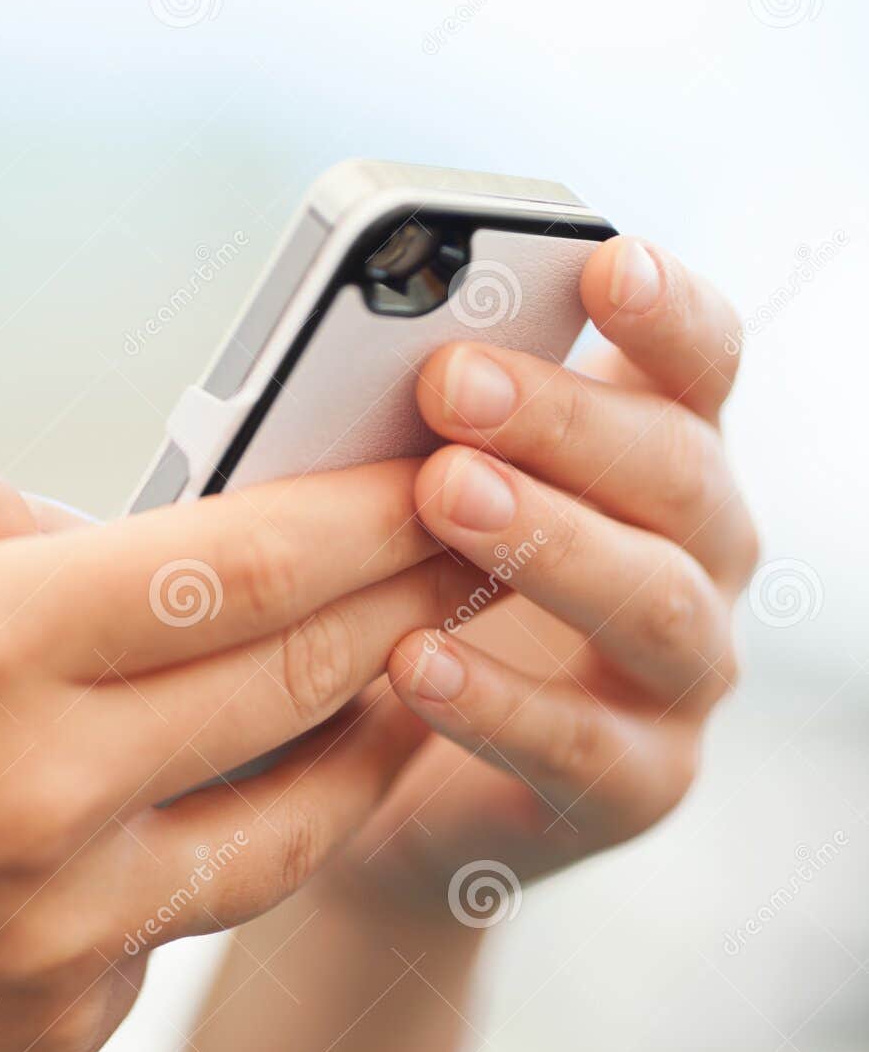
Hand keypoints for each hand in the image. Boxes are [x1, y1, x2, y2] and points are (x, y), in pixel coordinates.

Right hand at [0, 443, 475, 1051]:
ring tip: (420, 666)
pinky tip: (252, 786)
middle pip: (300, 684)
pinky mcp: (58, 1027)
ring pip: (291, 824)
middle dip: (411, 604)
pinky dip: (234, 838)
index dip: (366, 514)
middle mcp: (39, 802)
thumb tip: (94, 527)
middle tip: (479, 545)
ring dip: (375, 735)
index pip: (243, 566)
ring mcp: (59, 938)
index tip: (439, 475)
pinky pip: (191, 913)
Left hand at [335, 237, 758, 917]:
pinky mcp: (638, 783)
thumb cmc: (414, 596)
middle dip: (567, 420)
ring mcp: (681, 675)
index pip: (699, 361)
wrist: (399, 787)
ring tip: (441, 498)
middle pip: (678, 469)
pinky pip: (584, 745)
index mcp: (655, 454)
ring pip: (657, 600)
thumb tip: (351, 351)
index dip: (666, 311)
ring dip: (551, 541)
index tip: (604, 263)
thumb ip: (425, 430)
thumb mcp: (420, 494)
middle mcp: (698, 554)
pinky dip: (500, 700)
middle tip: (452, 382)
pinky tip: (414, 662)